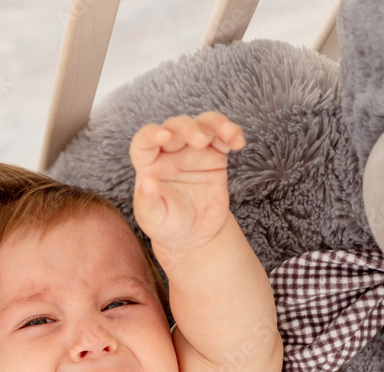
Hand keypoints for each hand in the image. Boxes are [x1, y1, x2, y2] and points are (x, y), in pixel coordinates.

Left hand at [129, 112, 244, 253]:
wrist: (194, 234)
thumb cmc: (167, 225)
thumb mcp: (153, 219)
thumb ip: (147, 201)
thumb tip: (146, 182)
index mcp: (148, 163)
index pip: (144, 140)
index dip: (152, 134)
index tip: (164, 136)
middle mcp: (169, 151)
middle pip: (177, 127)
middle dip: (188, 129)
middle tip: (200, 141)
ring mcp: (193, 151)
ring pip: (203, 124)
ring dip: (215, 124)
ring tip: (227, 134)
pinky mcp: (215, 155)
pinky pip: (223, 137)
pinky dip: (232, 134)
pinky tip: (238, 142)